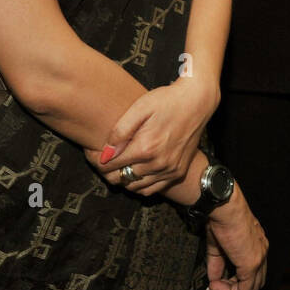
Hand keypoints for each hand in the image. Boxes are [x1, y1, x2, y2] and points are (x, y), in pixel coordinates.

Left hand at [90, 76, 217, 195]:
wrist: (197, 101)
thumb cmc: (167, 100)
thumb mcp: (140, 108)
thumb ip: (120, 132)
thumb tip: (105, 154)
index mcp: (145, 147)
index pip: (110, 165)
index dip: (97, 159)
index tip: (92, 151)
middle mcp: (158, 163)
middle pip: (120, 178)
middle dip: (107, 170)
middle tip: (104, 159)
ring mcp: (169, 170)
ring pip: (134, 187)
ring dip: (123, 178)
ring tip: (120, 164)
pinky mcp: (178, 172)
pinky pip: (151, 190)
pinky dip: (139, 185)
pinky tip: (136, 172)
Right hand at [204, 187, 268, 289]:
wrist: (225, 208)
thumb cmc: (222, 218)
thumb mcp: (218, 245)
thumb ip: (217, 265)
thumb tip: (213, 280)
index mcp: (256, 243)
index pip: (252, 270)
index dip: (236, 280)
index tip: (218, 282)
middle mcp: (261, 251)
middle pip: (254, 281)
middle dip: (235, 289)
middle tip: (219, 289)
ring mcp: (259, 259)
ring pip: (249, 289)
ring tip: (215, 288)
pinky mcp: (251, 265)